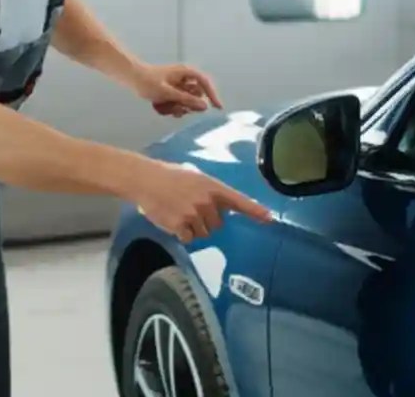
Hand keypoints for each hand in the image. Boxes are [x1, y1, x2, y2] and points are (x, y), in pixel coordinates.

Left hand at [130, 63, 223, 117]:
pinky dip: (171, 108)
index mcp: (186, 72)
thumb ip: (186, 100)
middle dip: (187, 105)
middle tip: (175, 108)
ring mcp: (178, 85)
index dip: (213, 95)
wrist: (132, 78)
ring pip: (187, 102)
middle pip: (196, 96)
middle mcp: (184, 78)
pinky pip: (178, 103)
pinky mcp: (172, 91)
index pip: (205, 83)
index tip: (218, 107)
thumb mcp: (168, 93)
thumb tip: (204, 107)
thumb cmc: (148, 82)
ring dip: (178, 108)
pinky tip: (160, 107)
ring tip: (164, 107)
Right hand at [133, 163, 273, 242]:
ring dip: (194, 228)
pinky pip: (189, 238)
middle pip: (218, 224)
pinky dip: (182, 233)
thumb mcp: (195, 177)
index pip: (238, 200)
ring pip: (203, 233)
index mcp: (212, 186)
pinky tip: (173, 221)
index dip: (254, 211)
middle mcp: (206, 201)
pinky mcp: (181, 225)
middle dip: (207, 220)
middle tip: (190, 208)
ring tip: (179, 212)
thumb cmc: (169, 176)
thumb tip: (218, 209)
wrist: (145, 179)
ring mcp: (194, 214)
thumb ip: (209, 192)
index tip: (269, 219)